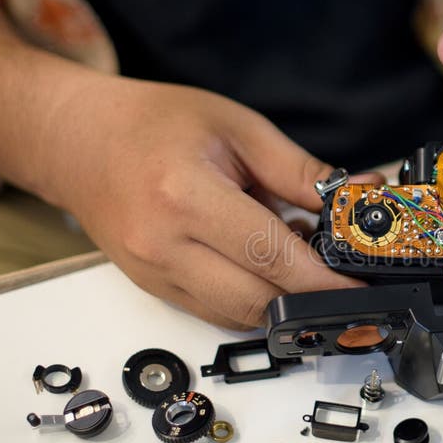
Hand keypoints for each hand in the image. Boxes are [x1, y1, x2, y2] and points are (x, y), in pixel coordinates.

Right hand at [44, 77, 364, 328]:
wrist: (77, 141)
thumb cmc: (154, 124)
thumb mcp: (238, 129)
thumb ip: (299, 170)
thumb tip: (357, 195)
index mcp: (185, 196)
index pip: (270, 256)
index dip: (326, 279)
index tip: (365, 286)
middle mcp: (163, 247)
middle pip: (258, 302)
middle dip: (312, 297)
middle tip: (345, 276)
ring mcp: (154, 276)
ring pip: (240, 317)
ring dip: (283, 302)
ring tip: (301, 261)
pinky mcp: (154, 290)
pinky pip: (217, 314)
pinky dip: (254, 301)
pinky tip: (267, 269)